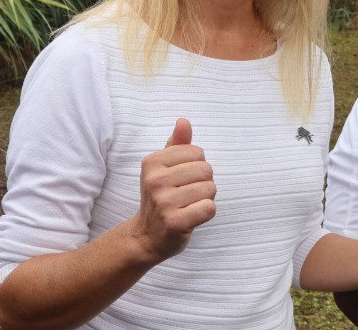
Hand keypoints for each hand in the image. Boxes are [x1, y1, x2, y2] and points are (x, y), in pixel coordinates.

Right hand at [130, 118, 216, 262]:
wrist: (147, 236)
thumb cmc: (162, 197)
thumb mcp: (164, 168)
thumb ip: (177, 144)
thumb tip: (183, 121)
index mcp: (152, 162)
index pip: (198, 152)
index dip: (197, 167)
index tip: (181, 180)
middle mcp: (155, 180)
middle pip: (206, 170)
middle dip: (203, 183)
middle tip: (186, 196)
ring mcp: (163, 202)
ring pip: (210, 189)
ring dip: (205, 199)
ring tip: (187, 206)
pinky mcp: (174, 222)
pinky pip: (209, 208)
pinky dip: (206, 213)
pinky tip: (191, 218)